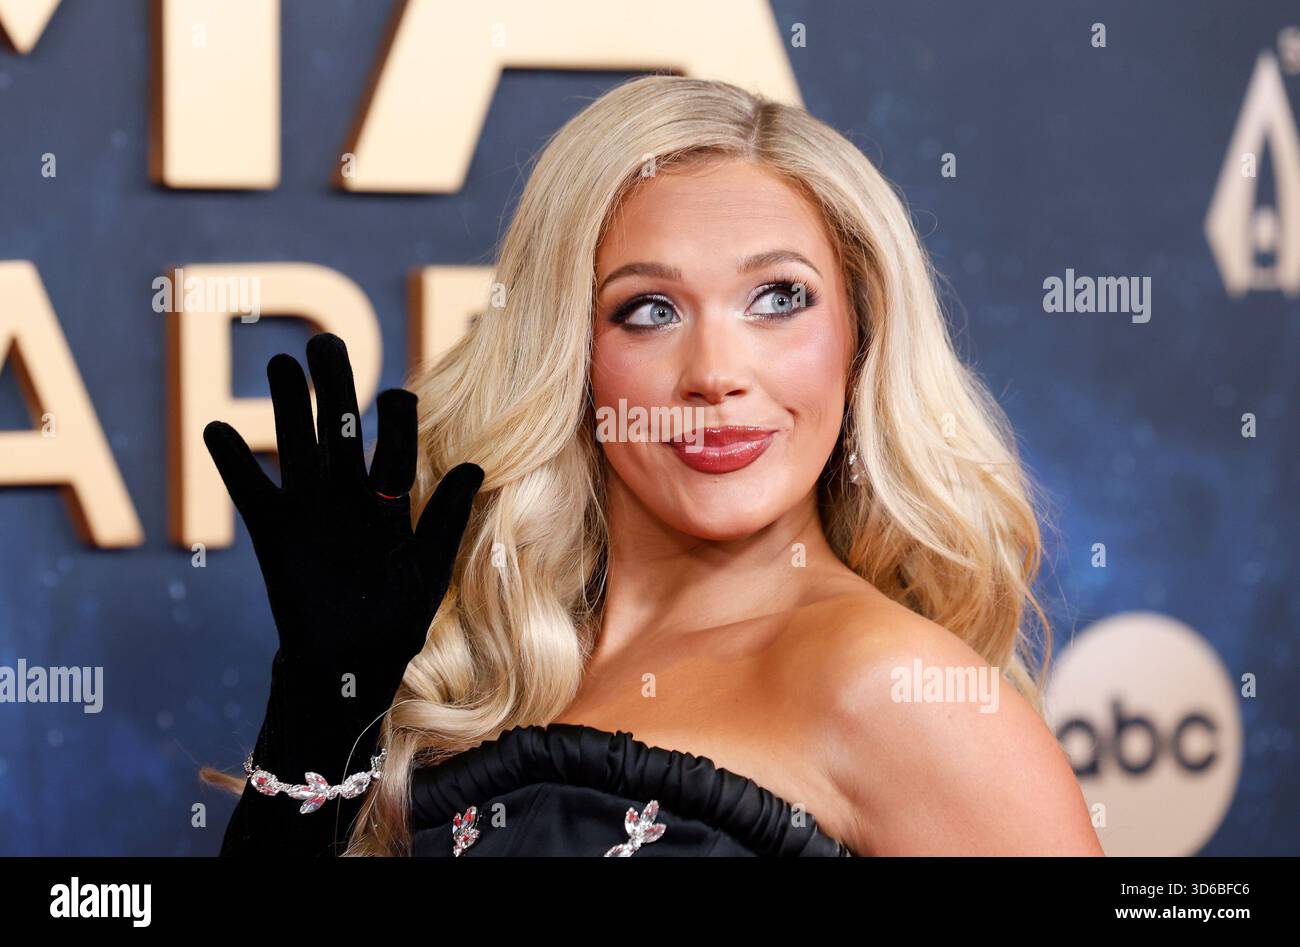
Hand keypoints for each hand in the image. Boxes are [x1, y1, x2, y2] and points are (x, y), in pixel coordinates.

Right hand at [204, 332, 481, 814]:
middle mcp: (350, 498)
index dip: (395, 419)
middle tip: (325, 342)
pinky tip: (215, 427)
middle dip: (334, 387)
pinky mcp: (275, 535)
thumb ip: (447, 517)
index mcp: (392, 503)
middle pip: (340, 430)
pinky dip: (232, 463)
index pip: (395, 446)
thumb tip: (474, 463)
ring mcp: (310, 512)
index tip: (395, 394)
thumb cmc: (395, 622)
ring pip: (298, 447)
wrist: (349, 668)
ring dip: (286, 407)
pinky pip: (251, 491)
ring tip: (278, 363)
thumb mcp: (428, 568)